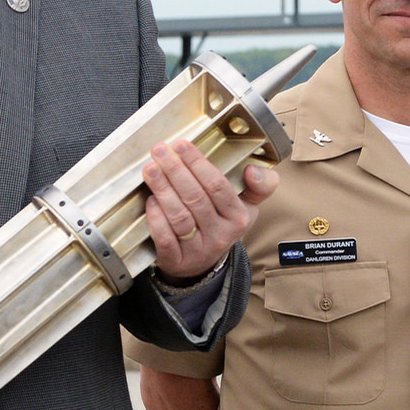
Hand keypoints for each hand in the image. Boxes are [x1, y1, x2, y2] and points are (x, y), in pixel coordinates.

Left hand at [141, 140, 279, 280]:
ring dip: (163, 189)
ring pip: (179, 216)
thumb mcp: (247, 206)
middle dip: (175, 170)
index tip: (181, 145)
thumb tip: (253, 169)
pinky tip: (150, 200)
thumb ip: (259, 185)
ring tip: (150, 169)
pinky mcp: (176, 261)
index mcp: (239, 217)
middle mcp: (220, 234)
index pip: (217, 186)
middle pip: (195, 197)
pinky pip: (165, 238)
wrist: (203, 264)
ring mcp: (198, 250)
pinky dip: (156, 218)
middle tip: (159, 150)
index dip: (198, 163)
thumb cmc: (221, 225)